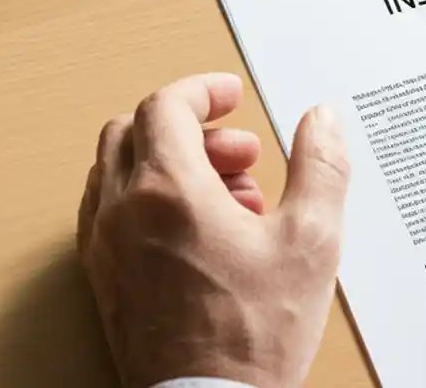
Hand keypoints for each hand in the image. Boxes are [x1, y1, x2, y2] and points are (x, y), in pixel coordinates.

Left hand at [76, 73, 349, 387]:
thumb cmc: (253, 335)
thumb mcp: (312, 240)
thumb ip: (320, 167)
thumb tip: (321, 121)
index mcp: (169, 191)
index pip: (165, 106)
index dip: (202, 91)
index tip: (230, 96)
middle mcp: (123, 212)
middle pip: (133, 132)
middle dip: (191, 128)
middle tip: (240, 153)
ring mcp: (105, 248)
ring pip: (118, 172)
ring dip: (170, 163)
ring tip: (230, 198)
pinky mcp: (105, 280)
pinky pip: (110, 213)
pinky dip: (149, 200)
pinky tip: (199, 231)